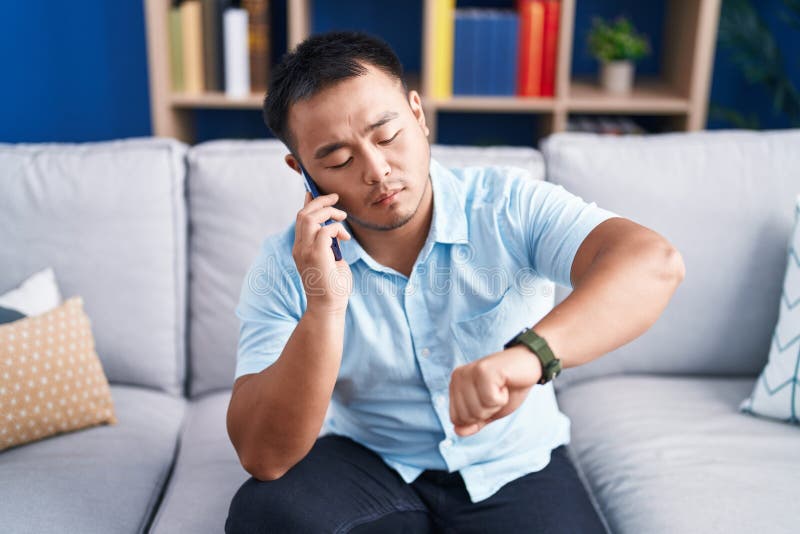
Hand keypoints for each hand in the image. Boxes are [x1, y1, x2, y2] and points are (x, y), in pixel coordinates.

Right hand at [293, 191, 352, 313]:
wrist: (328, 307)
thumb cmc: (332, 287)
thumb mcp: (329, 260)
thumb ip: (328, 244)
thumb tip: (333, 229)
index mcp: (300, 249)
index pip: (300, 219)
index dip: (308, 203)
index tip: (316, 193)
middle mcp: (299, 248)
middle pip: (303, 214)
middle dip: (320, 202)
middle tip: (336, 199)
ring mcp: (305, 251)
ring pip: (310, 218)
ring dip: (328, 212)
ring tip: (342, 217)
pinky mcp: (315, 255)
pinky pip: (325, 230)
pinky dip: (336, 229)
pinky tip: (345, 238)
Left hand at [448, 345, 542, 436]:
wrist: (530, 366)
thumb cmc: (509, 387)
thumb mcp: (490, 410)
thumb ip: (474, 422)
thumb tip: (457, 432)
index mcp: (455, 385)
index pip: (456, 419)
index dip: (477, 418)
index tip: (489, 400)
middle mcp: (458, 376)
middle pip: (466, 416)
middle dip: (487, 411)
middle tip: (497, 393)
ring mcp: (470, 371)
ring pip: (477, 410)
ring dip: (496, 404)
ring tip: (501, 387)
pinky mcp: (483, 370)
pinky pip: (490, 399)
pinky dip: (503, 397)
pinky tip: (505, 383)